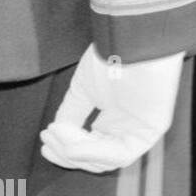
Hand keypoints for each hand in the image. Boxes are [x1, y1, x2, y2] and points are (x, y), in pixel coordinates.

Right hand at [41, 46, 182, 173]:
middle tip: (46, 142)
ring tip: (56, 134)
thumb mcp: (84, 89)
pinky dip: (93, 152)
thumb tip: (56, 136)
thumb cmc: (113, 52)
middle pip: (98, 158)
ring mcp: (141, 129)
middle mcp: (129, 126)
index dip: (66, 148)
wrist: (133, 35)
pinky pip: (120, 153)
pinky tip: (73, 143)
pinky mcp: (151, 129)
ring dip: (76, 153)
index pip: (92, 147)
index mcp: (117, 117)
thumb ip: (71, 115)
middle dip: (68, 154)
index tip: (44, 139)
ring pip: (106, 160)